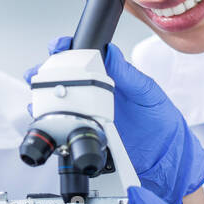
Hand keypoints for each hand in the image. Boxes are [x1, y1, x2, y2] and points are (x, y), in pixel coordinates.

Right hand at [25, 37, 203, 203]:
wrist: (163, 157)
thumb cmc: (160, 121)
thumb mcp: (147, 92)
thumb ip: (129, 74)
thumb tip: (111, 53)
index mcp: (110, 76)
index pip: (84, 56)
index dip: (67, 49)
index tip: (59, 46)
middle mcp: (95, 93)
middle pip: (62, 77)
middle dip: (45, 71)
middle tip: (41, 71)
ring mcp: (87, 113)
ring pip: (56, 100)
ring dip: (42, 94)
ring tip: (39, 93)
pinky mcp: (84, 132)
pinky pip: (61, 125)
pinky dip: (49, 119)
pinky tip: (46, 116)